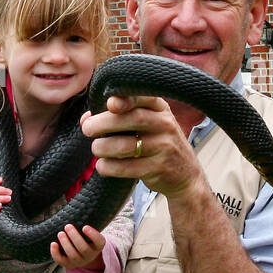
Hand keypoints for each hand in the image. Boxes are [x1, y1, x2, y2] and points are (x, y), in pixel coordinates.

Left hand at [50, 223, 104, 270]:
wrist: (84, 255)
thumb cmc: (86, 238)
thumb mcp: (91, 233)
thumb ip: (87, 225)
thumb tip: (79, 208)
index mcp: (98, 246)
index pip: (99, 241)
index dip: (92, 235)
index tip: (85, 227)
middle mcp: (90, 255)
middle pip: (84, 248)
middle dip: (74, 237)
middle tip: (67, 226)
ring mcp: (79, 261)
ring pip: (72, 255)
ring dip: (65, 243)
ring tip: (60, 233)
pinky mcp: (68, 264)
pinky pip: (61, 261)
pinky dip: (55, 253)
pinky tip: (53, 243)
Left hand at [82, 96, 201, 199]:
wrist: (186, 175)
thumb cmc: (158, 144)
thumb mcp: (149, 125)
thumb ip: (120, 117)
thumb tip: (86, 119)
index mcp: (161, 110)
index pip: (145, 98)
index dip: (127, 98)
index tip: (110, 103)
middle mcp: (165, 125)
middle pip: (134, 118)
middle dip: (105, 122)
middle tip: (88, 129)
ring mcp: (164, 148)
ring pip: (127, 145)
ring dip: (104, 147)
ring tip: (96, 149)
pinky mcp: (158, 169)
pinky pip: (127, 167)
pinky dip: (109, 167)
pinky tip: (102, 166)